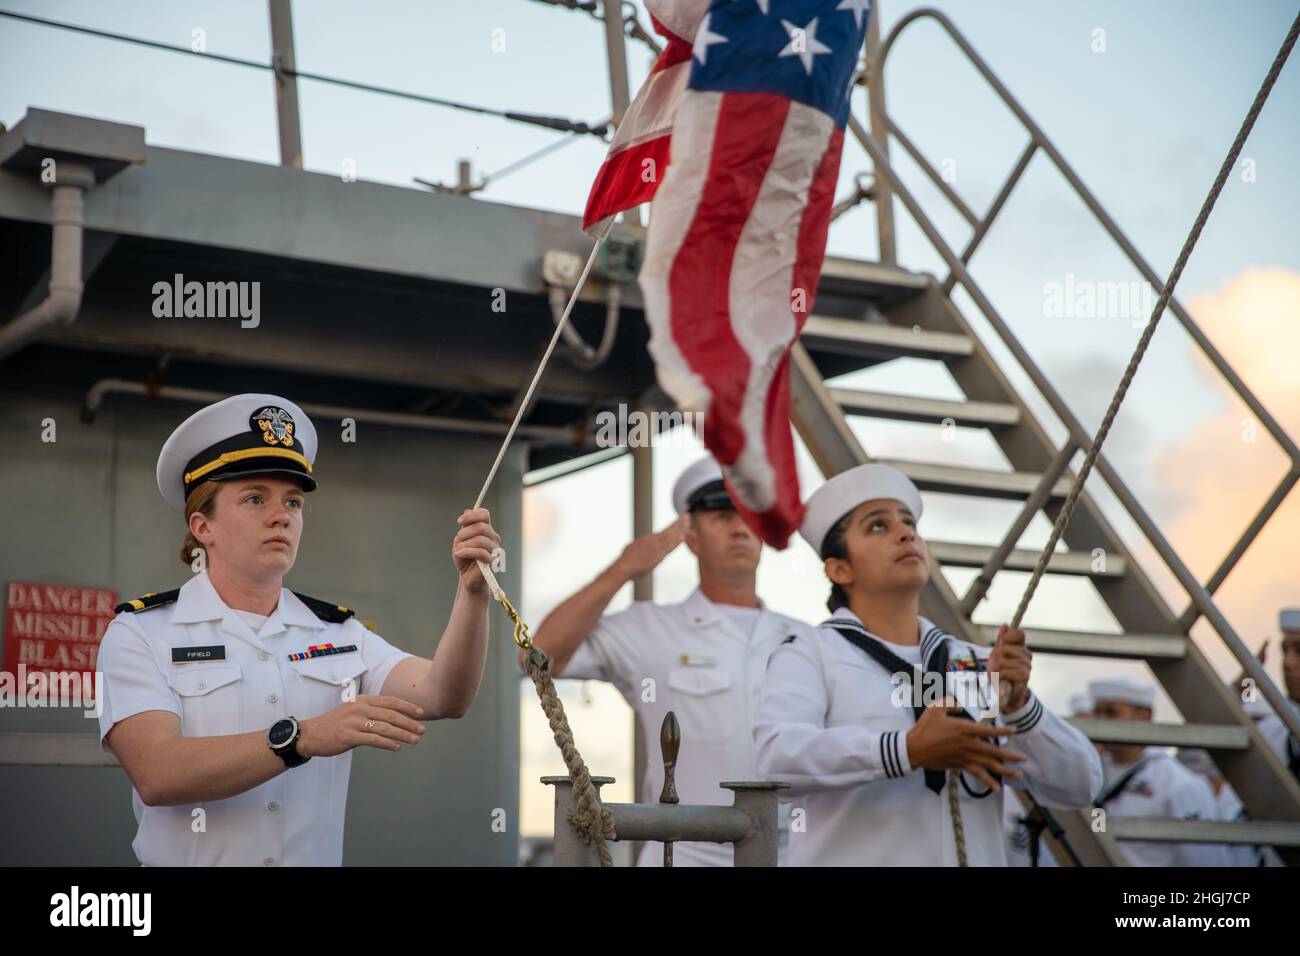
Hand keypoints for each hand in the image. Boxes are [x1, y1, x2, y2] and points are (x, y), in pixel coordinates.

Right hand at [296, 695, 424, 757]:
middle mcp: (360, 709)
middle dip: (410, 722)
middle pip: (391, 715)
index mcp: (362, 700)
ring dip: (403, 734)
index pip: (390, 702)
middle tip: (422, 730)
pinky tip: (397, 747)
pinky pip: (374, 740)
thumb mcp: (352, 711)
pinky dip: (388, 743)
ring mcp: (354, 722)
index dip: (407, 707)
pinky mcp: (349, 736)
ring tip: (415, 740)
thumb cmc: (333, 725)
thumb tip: (391, 718)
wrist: (310, 735)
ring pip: (385, 728)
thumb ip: (370, 712)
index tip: (421, 713)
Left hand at [453, 507, 502, 593]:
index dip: (471, 515)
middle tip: (457, 540)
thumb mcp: (461, 540)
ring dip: (464, 544)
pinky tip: (458, 555)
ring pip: (480, 540)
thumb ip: (465, 527)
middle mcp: (494, 538)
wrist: (468, 578)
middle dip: (465, 532)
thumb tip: (467, 510)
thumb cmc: (465, 559)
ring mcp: (495, 550)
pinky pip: (480, 552)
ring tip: (458, 550)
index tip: (459, 522)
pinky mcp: (493, 562)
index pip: (484, 514)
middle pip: (481, 527)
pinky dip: (466, 552)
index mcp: (487, 530)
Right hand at [612, 515, 687, 581]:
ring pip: (671, 537)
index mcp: (650, 539)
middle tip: (687, 516)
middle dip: (679, 523)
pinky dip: (676, 541)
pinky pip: (669, 547)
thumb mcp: (634, 546)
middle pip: (670, 531)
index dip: (674, 526)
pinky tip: (683, 536)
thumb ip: (643, 544)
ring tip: (688, 521)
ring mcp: (656, 548)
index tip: (681, 520)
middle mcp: (654, 541)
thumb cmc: (627, 559)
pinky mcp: (657, 555)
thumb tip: (643, 544)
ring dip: (680, 529)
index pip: (666, 531)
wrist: (624, 567)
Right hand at [905, 706, 1025, 791]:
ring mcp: (965, 757)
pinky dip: (988, 781)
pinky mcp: (960, 766)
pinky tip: (997, 787)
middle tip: (1024, 759)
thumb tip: (959, 705)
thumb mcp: (935, 708)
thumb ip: (949, 703)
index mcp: (964, 729)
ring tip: (1018, 774)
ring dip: (1005, 770)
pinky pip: (977, 774)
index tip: (1014, 731)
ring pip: (989, 765)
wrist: (914, 748)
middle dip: (1011, 756)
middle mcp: (968, 744)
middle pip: (994, 751)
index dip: (1003, 732)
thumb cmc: (924, 728)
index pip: (989, 731)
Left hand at [987, 623, 1030, 711]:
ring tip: (1000, 675)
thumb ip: (1001, 641)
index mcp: (1021, 649)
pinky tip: (1003, 681)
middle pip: (1004, 648)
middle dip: (996, 658)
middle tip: (998, 667)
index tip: (1001, 644)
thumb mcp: (997, 655)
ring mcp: (1027, 666)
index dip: (1007, 637)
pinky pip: (1005, 671)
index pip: (1018, 634)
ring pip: (1002, 660)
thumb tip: (1005, 625)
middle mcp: (1026, 656)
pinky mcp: (1024, 677)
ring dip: (996, 669)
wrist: (1004, 694)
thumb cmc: (1000, 673)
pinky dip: (999, 677)